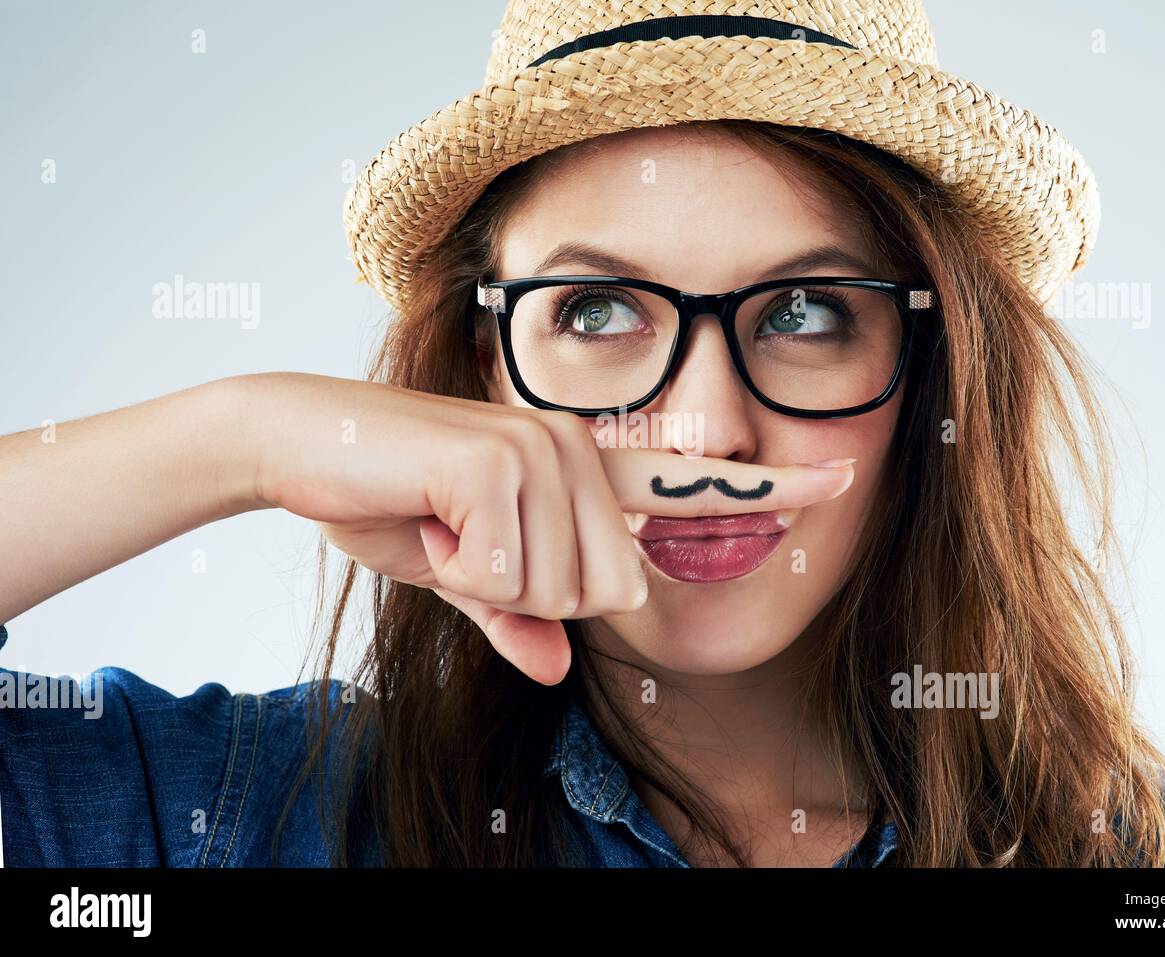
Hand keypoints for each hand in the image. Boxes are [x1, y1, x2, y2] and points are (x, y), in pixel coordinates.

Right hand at [240, 372, 855, 684]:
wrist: (303, 444)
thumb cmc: (390, 499)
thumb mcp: (463, 577)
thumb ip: (517, 619)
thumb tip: (557, 670)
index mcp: (582, 469)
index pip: (691, 480)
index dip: (769, 483)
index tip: (841, 476)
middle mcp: (575, 450)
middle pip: (606, 593)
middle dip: (528, 598)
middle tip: (466, 545)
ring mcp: (542, 450)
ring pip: (558, 591)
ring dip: (486, 583)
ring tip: (442, 524)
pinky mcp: (499, 461)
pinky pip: (505, 576)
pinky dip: (455, 569)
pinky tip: (425, 516)